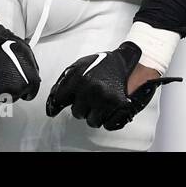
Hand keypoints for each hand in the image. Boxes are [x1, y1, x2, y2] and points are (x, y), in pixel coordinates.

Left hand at [45, 42, 180, 129]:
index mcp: (80, 78)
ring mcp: (106, 101)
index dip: (57, 105)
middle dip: (82, 107)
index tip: (54, 109)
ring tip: (102, 101)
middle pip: (77, 113)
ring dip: (96, 114)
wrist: (133, 61)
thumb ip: (65, 81)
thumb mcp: (82, 64)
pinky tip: (111, 108)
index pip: (59, 99)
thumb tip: (53, 100)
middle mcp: (92, 90)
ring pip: (91, 121)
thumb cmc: (108, 64)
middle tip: (91, 97)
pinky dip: (109, 119)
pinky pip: (107, 125)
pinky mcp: (120, 109)